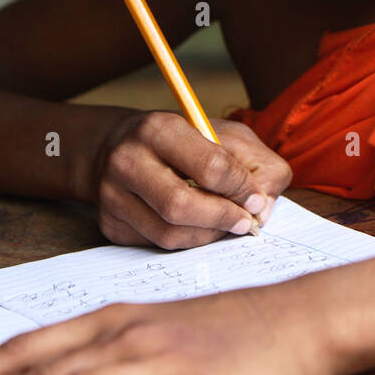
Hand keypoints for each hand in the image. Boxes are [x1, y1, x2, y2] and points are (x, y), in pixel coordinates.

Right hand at [87, 112, 292, 249]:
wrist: (118, 148)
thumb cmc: (183, 142)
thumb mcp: (224, 135)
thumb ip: (256, 163)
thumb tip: (263, 206)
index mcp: (159, 129)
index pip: (209, 165)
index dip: (241, 188)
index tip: (257, 199)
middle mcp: (128, 160)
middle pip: (181, 205)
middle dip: (223, 218)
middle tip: (245, 222)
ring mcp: (112, 195)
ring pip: (168, 234)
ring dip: (208, 235)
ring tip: (225, 225)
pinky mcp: (110, 224)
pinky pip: (156, 245)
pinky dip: (187, 242)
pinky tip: (199, 228)